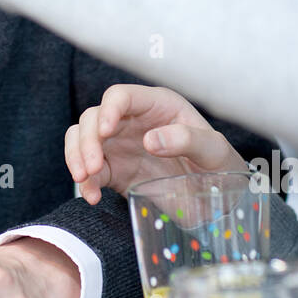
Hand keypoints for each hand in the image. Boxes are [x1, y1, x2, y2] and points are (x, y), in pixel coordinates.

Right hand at [65, 84, 247, 203]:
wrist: (220, 201)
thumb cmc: (221, 166)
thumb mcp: (215, 151)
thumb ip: (188, 140)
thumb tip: (151, 140)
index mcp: (157, 106)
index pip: (121, 96)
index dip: (109, 110)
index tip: (106, 131)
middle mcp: (133, 121)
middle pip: (94, 117)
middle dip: (87, 140)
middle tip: (92, 167)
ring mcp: (120, 146)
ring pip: (81, 138)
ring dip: (76, 156)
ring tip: (85, 179)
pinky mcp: (114, 171)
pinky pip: (88, 170)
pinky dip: (84, 182)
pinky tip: (92, 196)